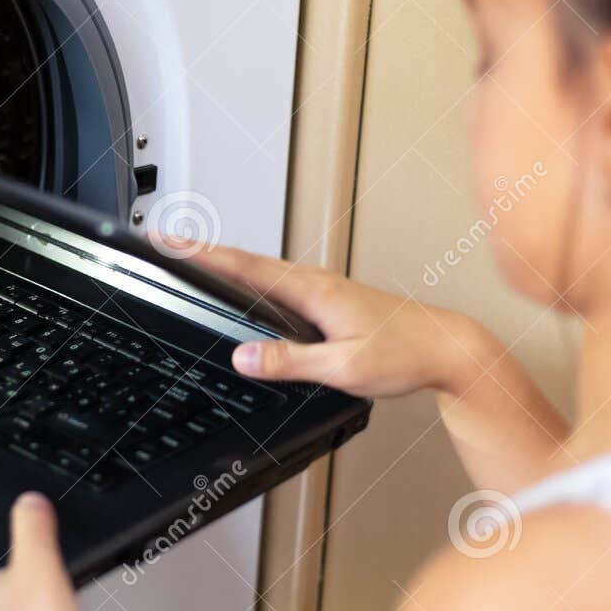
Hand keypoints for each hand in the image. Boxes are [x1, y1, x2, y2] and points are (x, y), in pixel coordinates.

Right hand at [187, 244, 480, 397]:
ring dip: (226, 262)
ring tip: (192, 260)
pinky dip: (251, 278)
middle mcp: (316, 281)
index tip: (170, 243)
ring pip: (263, 270)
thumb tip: (243, 356)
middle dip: (204, 251)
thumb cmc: (404, 354)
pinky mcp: (329, 299)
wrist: (445, 347)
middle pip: (247, 260)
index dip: (204, 255)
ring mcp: (322, 288)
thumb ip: (289, 361)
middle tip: (166, 244)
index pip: (246, 267)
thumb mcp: (343, 367)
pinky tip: (244, 287)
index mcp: (314, 291)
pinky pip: (279, 283)